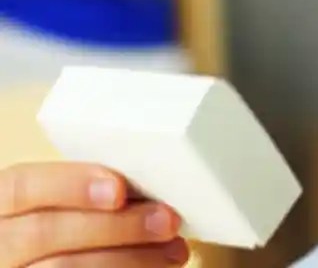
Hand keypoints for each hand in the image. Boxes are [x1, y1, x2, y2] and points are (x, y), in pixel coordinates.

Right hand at [0, 163, 187, 267]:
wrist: (46, 260)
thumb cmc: (60, 229)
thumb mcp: (56, 205)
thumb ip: (82, 195)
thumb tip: (146, 187)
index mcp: (0, 207)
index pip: (21, 187)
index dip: (70, 185)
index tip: (119, 188)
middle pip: (44, 233)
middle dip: (114, 226)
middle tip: (166, 221)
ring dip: (129, 258)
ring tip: (173, 250)